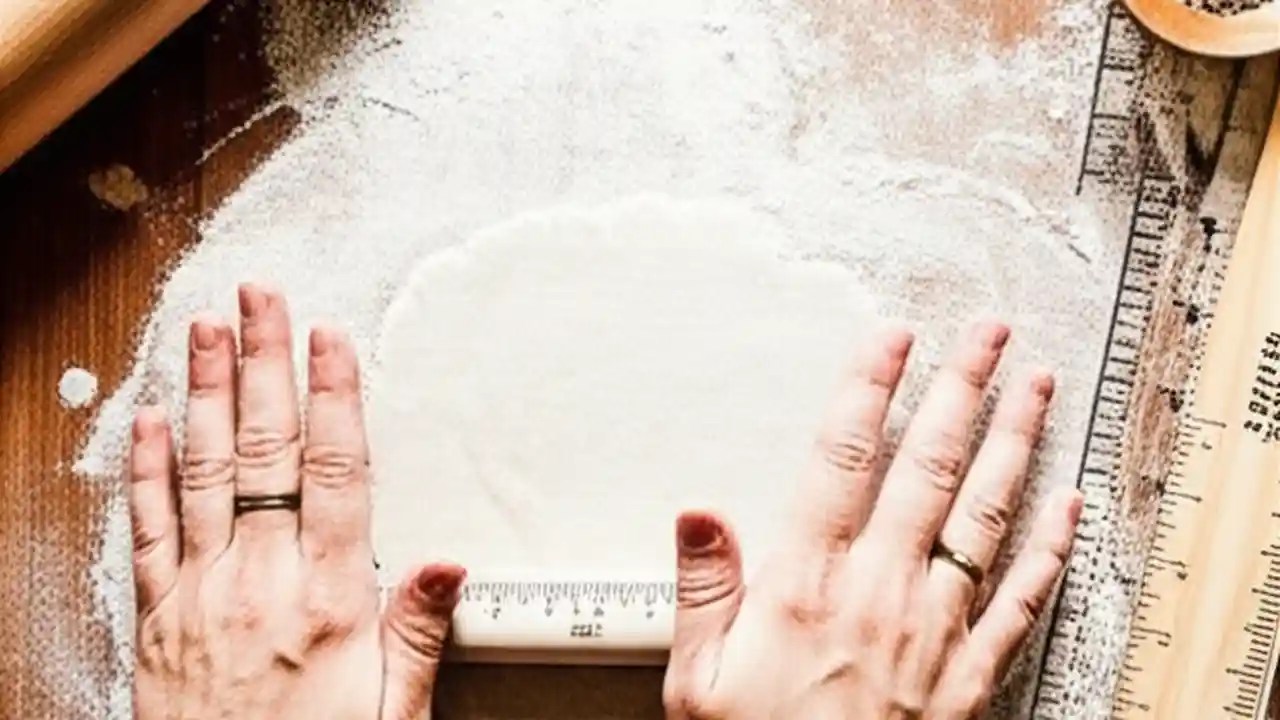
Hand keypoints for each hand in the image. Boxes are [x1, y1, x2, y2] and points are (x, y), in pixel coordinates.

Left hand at [129, 284, 463, 719]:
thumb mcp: (394, 717)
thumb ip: (415, 635)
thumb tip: (447, 562)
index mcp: (327, 600)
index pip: (334, 473)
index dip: (333, 396)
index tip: (329, 338)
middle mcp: (260, 583)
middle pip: (266, 451)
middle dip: (266, 364)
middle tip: (260, 297)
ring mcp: (199, 594)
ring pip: (204, 471)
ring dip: (207, 393)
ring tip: (207, 330)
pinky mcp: (155, 618)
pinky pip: (148, 529)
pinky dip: (146, 470)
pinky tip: (150, 421)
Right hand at [664, 324, 1080, 718]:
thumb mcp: (699, 680)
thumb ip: (703, 590)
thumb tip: (697, 513)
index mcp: (809, 584)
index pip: (842, 461)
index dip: (869, 391)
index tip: (891, 340)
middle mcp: (881, 592)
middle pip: (929, 467)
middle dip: (961, 389)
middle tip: (986, 335)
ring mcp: (936, 629)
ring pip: (986, 515)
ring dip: (1016, 443)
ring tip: (1035, 386)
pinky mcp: (973, 672)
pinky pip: (1023, 597)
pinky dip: (1053, 546)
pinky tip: (1069, 501)